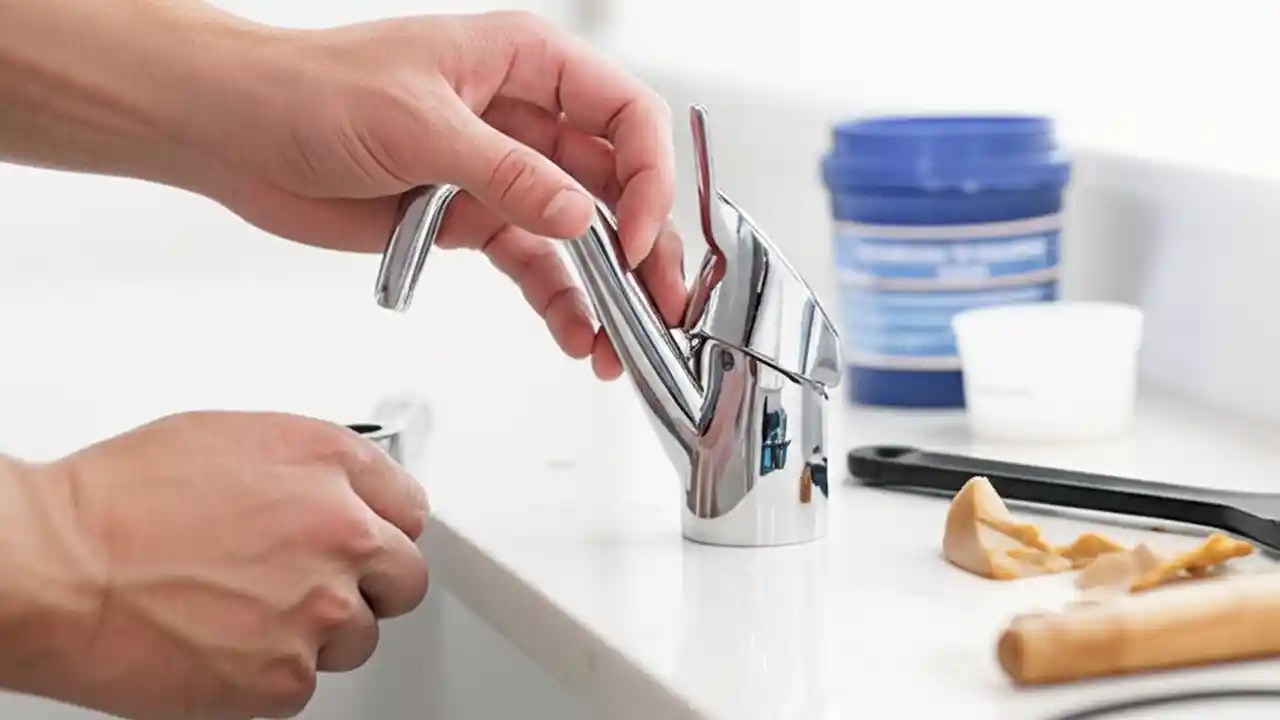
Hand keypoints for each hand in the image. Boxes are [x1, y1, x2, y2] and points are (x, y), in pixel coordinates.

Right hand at [0, 412, 428, 719]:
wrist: (56, 568)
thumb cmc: (117, 501)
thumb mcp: (230, 441)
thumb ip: (304, 471)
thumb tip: (329, 494)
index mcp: (330, 463)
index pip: (409, 508)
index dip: (383, 530)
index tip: (369, 543)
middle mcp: (343, 532)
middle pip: (404, 577)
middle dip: (368, 586)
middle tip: (314, 588)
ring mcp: (322, 607)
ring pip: (358, 637)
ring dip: (317, 634)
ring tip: (246, 615)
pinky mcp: (287, 675)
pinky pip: (305, 684)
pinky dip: (269, 675)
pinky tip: (223, 644)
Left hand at [185, 9, 686, 379]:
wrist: (236, 134)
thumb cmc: (310, 91)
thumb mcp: (417, 124)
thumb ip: (506, 173)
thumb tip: (581, 216)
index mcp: (523, 64)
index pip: (623, 115)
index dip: (644, 176)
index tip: (633, 236)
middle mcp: (523, 118)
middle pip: (614, 183)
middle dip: (644, 245)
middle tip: (661, 305)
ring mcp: (500, 174)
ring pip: (580, 234)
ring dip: (607, 288)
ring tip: (622, 343)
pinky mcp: (470, 222)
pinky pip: (531, 266)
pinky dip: (556, 302)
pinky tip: (574, 337)